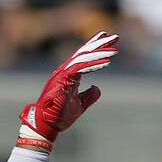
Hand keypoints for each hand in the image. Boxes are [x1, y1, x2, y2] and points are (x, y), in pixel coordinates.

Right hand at [18, 32, 118, 150]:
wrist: (46, 124)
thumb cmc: (59, 115)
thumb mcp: (80, 104)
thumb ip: (89, 96)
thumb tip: (97, 88)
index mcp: (69, 74)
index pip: (83, 57)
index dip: (95, 47)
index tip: (108, 40)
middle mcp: (66, 70)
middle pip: (85, 53)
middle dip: (100, 44)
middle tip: (115, 37)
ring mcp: (64, 73)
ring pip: (84, 58)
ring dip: (100, 52)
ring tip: (114, 50)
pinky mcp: (63, 79)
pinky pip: (81, 68)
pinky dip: (94, 64)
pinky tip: (107, 62)